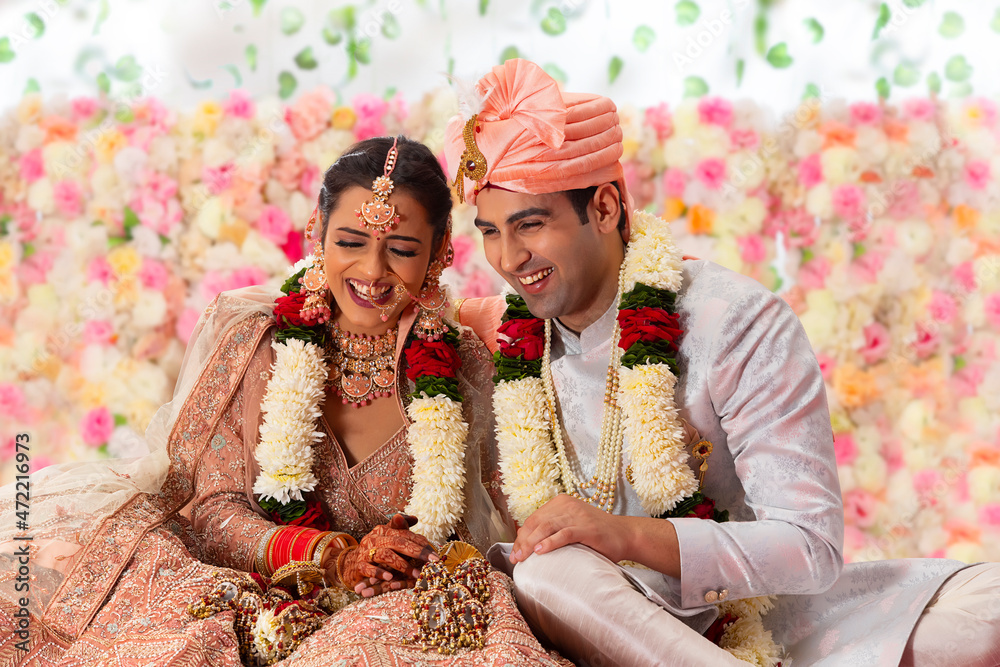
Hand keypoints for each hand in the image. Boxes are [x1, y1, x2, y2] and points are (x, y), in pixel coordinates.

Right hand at [328, 514, 438, 596]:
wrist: (349, 563)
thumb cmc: (374, 551)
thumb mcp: (387, 538)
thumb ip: (401, 528)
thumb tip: (415, 518)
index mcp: (384, 530)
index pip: (406, 534)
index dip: (421, 543)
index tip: (435, 553)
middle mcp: (375, 538)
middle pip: (398, 542)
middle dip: (417, 552)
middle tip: (432, 562)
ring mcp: (365, 551)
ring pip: (385, 555)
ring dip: (402, 565)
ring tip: (415, 575)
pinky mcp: (358, 565)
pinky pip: (368, 568)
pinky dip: (379, 573)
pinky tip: (390, 578)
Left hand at [509, 494, 631, 564]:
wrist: (626, 535)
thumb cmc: (596, 535)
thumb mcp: (571, 526)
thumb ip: (554, 529)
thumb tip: (529, 544)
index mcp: (560, 503)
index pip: (533, 519)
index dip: (521, 536)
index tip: (515, 553)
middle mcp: (567, 506)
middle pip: (537, 523)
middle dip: (523, 542)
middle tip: (516, 559)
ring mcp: (577, 516)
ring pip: (546, 527)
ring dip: (531, 543)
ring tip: (523, 557)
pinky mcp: (587, 528)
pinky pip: (564, 534)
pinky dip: (550, 542)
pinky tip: (540, 551)